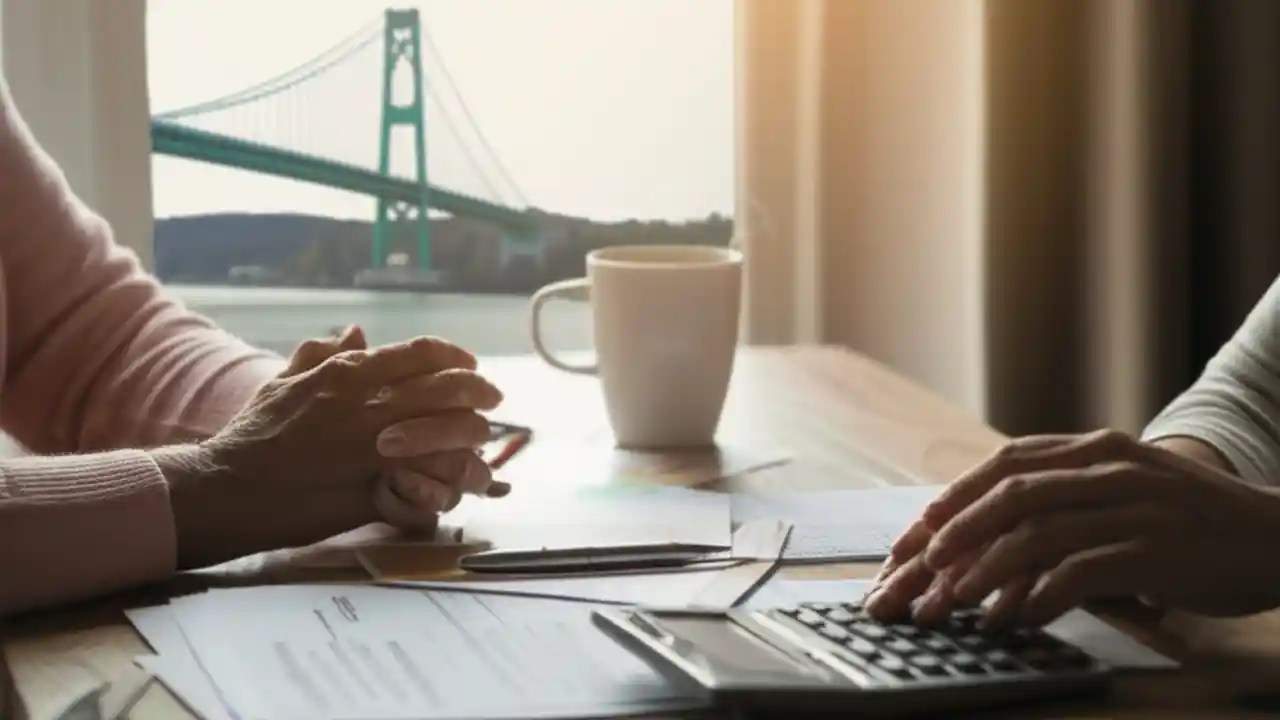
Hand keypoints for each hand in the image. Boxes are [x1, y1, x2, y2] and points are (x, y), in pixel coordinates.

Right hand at [158, 329, 501, 567]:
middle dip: (479, 391)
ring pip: (451, 431)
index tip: (469, 365)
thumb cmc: (254, 435)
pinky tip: (462, 478)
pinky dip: (453, 477)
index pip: (421, 353)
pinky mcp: (378, 486)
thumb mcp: (284, 382)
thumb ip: (321, 354)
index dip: (454, 357)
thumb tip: (356, 331)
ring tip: (482, 439)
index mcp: (350, 374)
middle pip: (449, 388)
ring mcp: (377, 446)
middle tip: (493, 398)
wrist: (231, 487)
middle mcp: (370, 404)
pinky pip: (435, 478)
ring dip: (472, 434)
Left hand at [865, 430, 1279, 627]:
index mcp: (1093, 447)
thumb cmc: (1190, 523)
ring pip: (1035, 531)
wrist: (1279, 536)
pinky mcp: (1156, 547)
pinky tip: (1012, 618)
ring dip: (983, 570)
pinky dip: (1038, 595)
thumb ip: (1064, 501)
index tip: (910, 539)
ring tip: (947, 603)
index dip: (951, 500)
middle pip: (1006, 497)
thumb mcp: (1123, 491)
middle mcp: (1108, 466)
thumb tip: (986, 542)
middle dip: (949, 539)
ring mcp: (1133, 504)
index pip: (1002, 465)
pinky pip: (1080, 571)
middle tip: (912, 578)